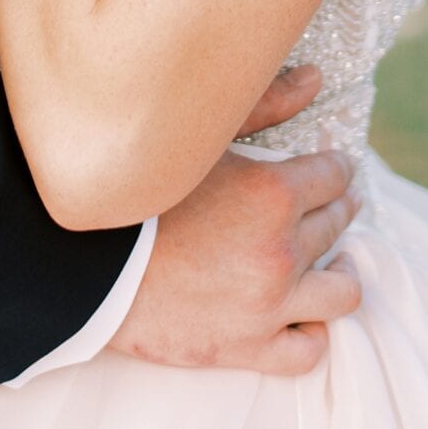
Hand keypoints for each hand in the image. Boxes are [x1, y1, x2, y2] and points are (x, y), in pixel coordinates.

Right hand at [108, 67, 362, 375]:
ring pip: (341, 291)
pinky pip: (308, 350)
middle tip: (325, 202)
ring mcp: (267, 306)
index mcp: (271, 193)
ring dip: (340, 270)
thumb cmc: (139, 192)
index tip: (329, 165)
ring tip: (330, 260)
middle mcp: (279, 252)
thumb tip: (316, 78)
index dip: (334, 166)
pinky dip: (313, 330)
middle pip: (335, 223)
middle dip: (335, 207)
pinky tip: (303, 311)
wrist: (86, 266)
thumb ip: (265, 103)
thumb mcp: (201, 137)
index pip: (334, 175)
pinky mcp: (247, 348)